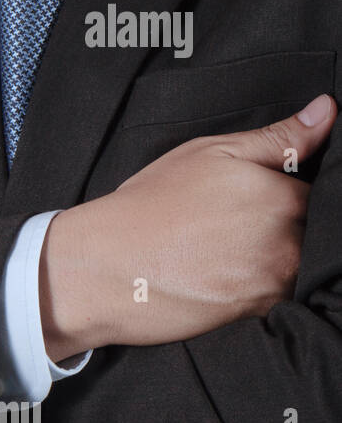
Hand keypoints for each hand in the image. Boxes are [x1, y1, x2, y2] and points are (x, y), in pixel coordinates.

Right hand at [41, 94, 337, 357]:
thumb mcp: (207, 154)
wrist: (104, 270)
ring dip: (270, 257)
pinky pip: (278, 294)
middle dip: (282, 226)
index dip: (286, 191)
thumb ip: (276, 137)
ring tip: (220, 249)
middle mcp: (290, 239)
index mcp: (283, 194)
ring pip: (297, 263)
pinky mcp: (259, 311)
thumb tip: (327, 112)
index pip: (319, 190)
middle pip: (313, 230)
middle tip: (228, 225)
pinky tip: (219, 272)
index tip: (251, 199)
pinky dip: (256, 284)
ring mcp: (277, 279)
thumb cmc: (147, 209)